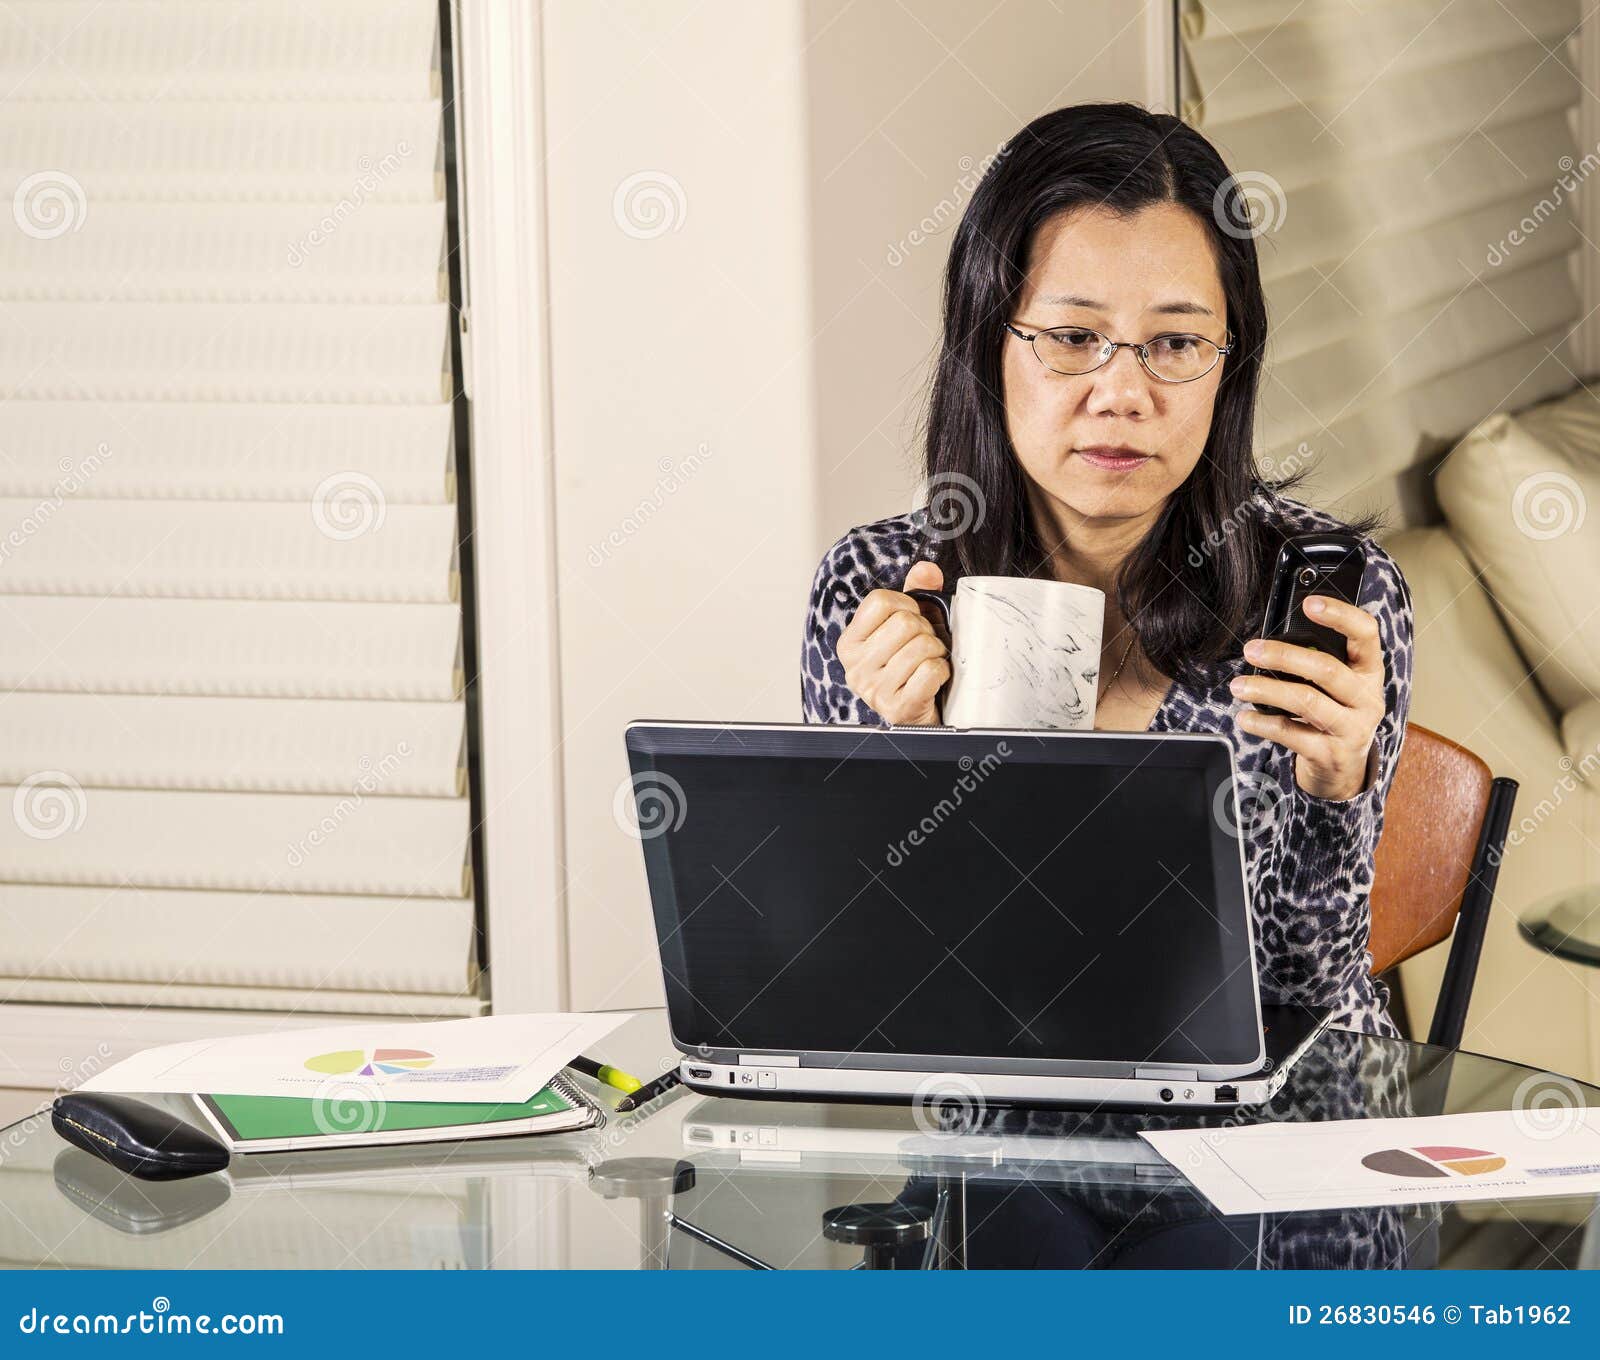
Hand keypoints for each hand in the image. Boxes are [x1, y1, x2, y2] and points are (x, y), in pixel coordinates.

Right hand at [837, 561, 950, 725]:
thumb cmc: (910, 669)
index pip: (880, 601)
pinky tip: (934, 679)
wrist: (917, 717)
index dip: (907, 605)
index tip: (911, 620)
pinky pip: (930, 671)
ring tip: (929, 662)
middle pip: (905, 623)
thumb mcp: (905, 629)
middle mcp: (855, 667)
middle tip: (925, 645)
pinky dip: (942, 671)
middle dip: (926, 631)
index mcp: (850, 643)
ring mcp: (874, 690)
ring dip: (937, 652)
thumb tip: (926, 569)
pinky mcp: (897, 708)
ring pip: (921, 647)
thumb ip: (915, 594)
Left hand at [1229, 595, 1386, 800]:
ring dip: (1266, 690)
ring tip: (1239, 686)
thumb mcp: (1337, 687)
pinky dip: (1262, 724)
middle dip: (1283, 656)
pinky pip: (1290, 734)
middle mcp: (1366, 699)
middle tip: (1252, 650)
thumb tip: (1271, 642)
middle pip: (1326, 669)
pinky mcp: (1330, 754)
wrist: (1344, 770)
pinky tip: (1244, 717)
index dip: (1340, 615)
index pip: (1365, 634)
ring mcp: (1351, 729)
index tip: (1310, 603)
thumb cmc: (1334, 714)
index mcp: (1369, 672)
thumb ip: (1316, 662)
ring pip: (1306, 701)